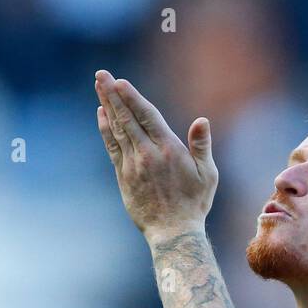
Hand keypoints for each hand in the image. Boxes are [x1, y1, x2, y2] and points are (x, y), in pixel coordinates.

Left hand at [94, 70, 217, 242]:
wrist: (173, 233)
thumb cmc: (194, 204)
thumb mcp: (208, 175)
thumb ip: (202, 146)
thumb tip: (202, 120)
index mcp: (169, 150)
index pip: (147, 117)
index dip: (132, 97)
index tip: (120, 82)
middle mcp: (148, 154)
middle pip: (127, 118)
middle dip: (113, 94)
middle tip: (101, 74)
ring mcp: (133, 165)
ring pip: (117, 129)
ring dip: (107, 106)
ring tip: (99, 86)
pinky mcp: (124, 176)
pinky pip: (112, 147)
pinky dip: (106, 129)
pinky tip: (102, 115)